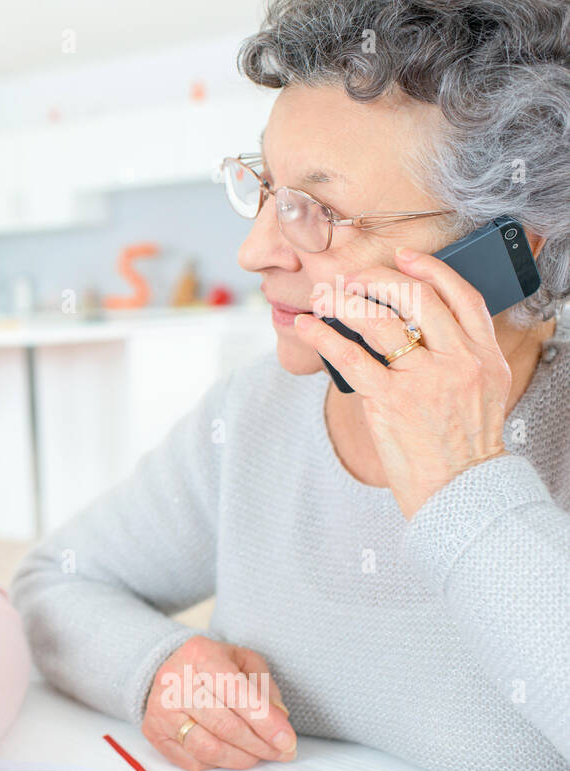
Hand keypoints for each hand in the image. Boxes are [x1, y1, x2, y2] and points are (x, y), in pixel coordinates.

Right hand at [143, 634, 294, 770]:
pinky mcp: (154, 732)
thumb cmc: (211, 666)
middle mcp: (175, 681)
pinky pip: (193, 761)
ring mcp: (161, 709)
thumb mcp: (243, 661)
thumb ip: (265, 687)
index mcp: (201, 656)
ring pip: (209, 748)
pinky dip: (219, 763)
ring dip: (242, 758)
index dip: (266, 721)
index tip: (287, 741)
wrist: (168, 669)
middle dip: (260, 745)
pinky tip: (230, 753)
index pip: (237, 693)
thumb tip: (279, 721)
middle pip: (225, 725)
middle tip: (281, 753)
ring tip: (258, 755)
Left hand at [294, 246, 512, 519]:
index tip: (404, 257)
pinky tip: (307, 326)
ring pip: (382, 320)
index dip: (431, 269)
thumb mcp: (482, 392)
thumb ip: (460, 356)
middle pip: (418, 298)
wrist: (462, 492)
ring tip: (325, 297)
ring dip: (347, 301)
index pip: (463, 296)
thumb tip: (414, 328)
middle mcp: (460, 361)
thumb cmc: (461, 445)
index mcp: (485, 355)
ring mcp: (427, 379)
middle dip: (379, 279)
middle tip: (352, 278)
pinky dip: (323, 335)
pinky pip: (351, 356)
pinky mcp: (393, 400)